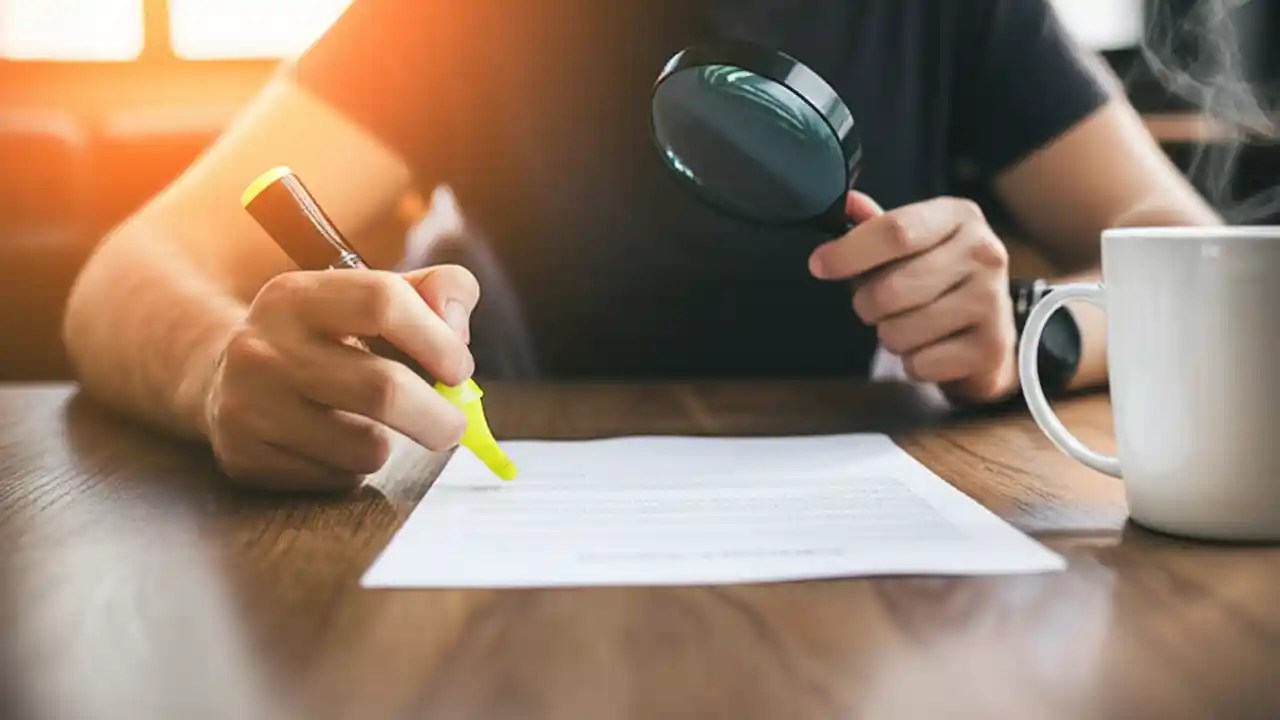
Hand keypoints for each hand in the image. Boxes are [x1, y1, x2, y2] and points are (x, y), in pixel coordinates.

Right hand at [204, 265, 478, 491]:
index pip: (383, 302)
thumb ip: (433, 292)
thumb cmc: (325, 337)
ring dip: (388, 445)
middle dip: (437, 416)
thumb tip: (458, 330)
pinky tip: (330, 444)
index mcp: (297, 295)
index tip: (460, 369)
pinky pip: (337, 480)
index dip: (438, 339)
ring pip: (366, 447)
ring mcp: (248, 406)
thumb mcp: (370, 297)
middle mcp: (263, 347)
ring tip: (369, 426)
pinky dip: (352, 469)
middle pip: (383, 389)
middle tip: (454, 427)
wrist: (223, 378)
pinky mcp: (244, 458)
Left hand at [808, 192, 1016, 402]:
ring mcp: (992, 301)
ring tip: (910, 325)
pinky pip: (920, 363)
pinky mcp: (990, 347)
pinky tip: (932, 348)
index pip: (894, 231)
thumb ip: (876, 226)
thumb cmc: (940, 280)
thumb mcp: (914, 243)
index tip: (820, 265)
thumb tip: (844, 203)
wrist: (992, 331)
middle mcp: (983, 253)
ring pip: (900, 331)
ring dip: (891, 335)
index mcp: (959, 217)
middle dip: (866, 304)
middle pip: (890, 289)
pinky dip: (913, 363)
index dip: (848, 252)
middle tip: (876, 305)